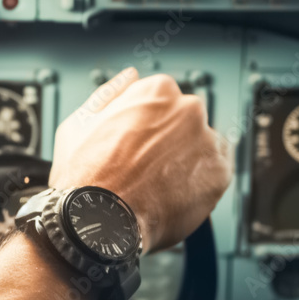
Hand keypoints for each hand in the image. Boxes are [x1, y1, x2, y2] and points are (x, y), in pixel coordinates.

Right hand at [49, 68, 232, 252]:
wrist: (99, 221)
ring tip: (155, 185)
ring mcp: (206, 141)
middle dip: (169, 140)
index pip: (162, 98)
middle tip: (143, 167)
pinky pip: (214, 174)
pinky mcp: (220, 174)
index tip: (134, 143)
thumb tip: (129, 77)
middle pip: (185, 120)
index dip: (145, 125)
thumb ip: (109, 95)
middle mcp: (188, 109)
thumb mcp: (79, 124)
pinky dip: (197, 184)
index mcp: (156, 91)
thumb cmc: (85, 175)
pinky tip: (169, 194)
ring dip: (185, 161)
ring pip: (201, 147)